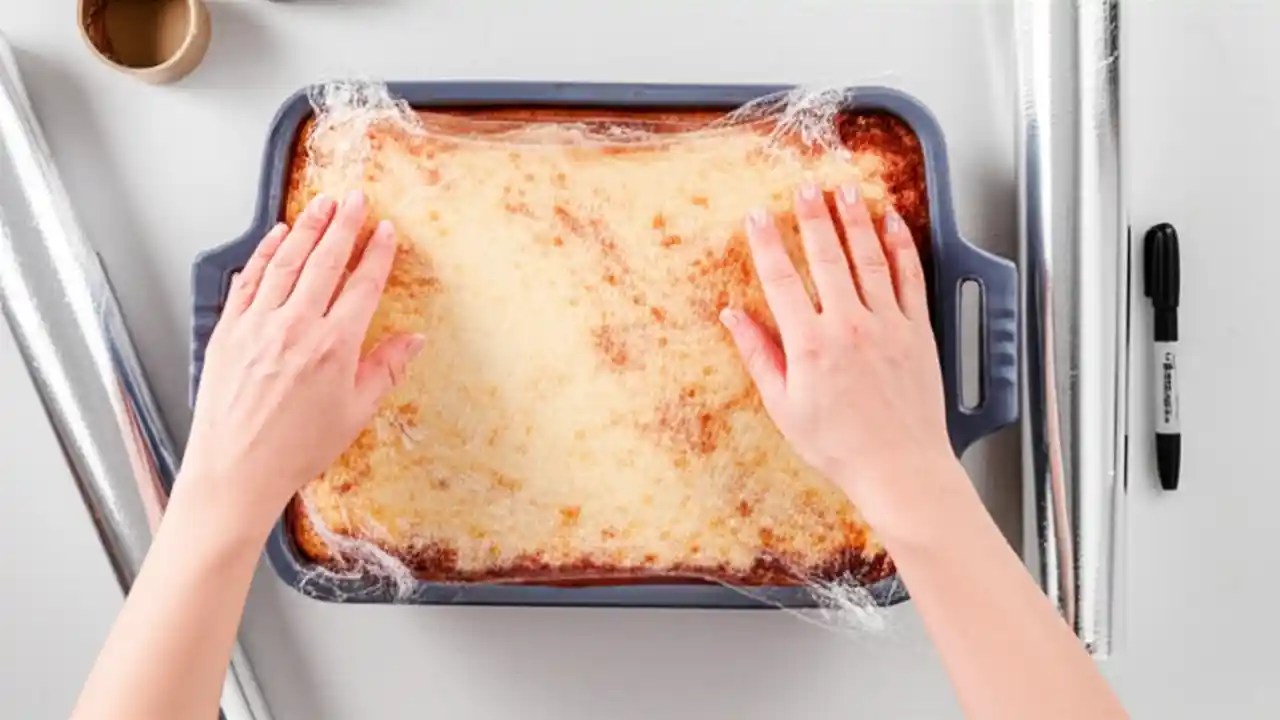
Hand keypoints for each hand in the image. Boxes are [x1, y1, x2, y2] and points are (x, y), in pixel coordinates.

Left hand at [180, 190, 423, 533]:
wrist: (236, 472)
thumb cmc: (296, 450)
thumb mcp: (355, 413)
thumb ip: (385, 369)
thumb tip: (414, 340)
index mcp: (334, 347)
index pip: (362, 285)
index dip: (377, 253)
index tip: (386, 231)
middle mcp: (296, 327)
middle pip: (325, 261)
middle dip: (344, 225)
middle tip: (355, 198)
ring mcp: (258, 325)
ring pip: (287, 262)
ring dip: (307, 228)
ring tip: (322, 204)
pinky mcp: (229, 331)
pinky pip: (249, 280)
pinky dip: (265, 254)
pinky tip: (277, 237)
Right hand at [721, 183, 958, 532]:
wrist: (899, 468)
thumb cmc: (838, 445)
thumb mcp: (784, 407)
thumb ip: (759, 356)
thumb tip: (733, 316)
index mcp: (810, 346)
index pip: (782, 280)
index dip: (766, 244)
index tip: (756, 217)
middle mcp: (849, 327)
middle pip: (827, 258)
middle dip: (812, 218)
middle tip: (803, 188)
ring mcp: (887, 325)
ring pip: (869, 259)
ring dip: (854, 220)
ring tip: (844, 191)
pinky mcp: (917, 331)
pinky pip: (909, 278)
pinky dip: (900, 247)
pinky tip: (891, 223)